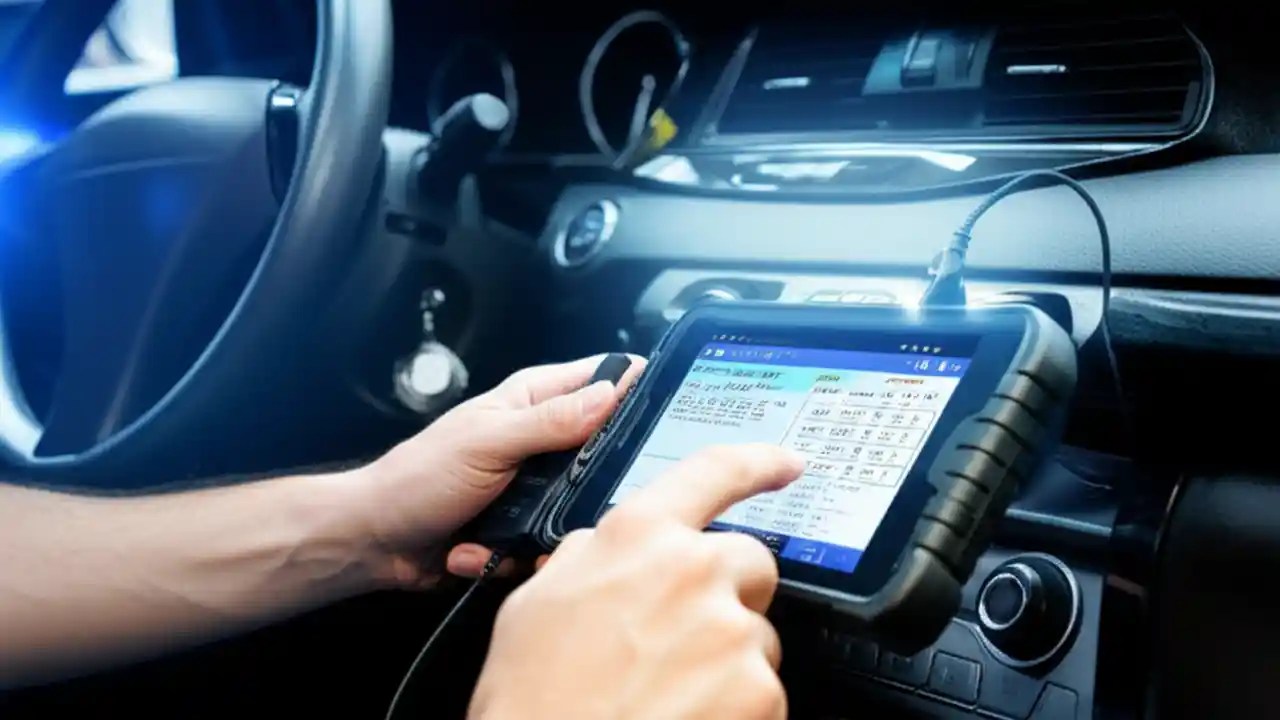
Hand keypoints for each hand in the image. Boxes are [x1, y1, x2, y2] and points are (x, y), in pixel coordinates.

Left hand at [352, 355, 643, 588]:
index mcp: (532, 401)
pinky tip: (481, 548)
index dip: (632, 390)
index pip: (601, 378)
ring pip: (582, 505)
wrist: (375, 540)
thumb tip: (609, 394)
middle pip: (603, 452)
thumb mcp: (489, 441)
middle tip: (564, 495)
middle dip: (590, 483)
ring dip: (545, 526)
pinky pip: (551, 542)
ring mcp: (534, 487)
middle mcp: (539, 441)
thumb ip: (551, 420)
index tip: (656, 416)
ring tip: (509, 529)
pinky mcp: (525, 528)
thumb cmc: (416, 479)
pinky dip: (517, 552)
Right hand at [467, 444, 804, 719]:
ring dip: (727, 661)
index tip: (786, 463)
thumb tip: (604, 549)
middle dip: (729, 593)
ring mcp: (731, 633)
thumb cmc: (533, 700)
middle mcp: (692, 572)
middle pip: (750, 562)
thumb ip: (585, 559)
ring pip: (756, 635)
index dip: (758, 462)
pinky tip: (685, 717)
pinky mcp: (758, 692)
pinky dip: (736, 710)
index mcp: (636, 538)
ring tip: (668, 693)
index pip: (713, 472)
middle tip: (685, 638)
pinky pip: (764, 692)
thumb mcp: (533, 605)